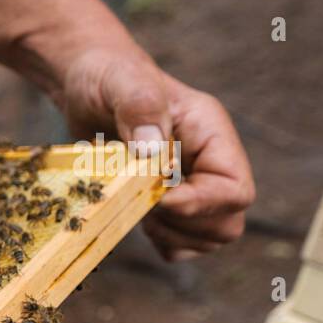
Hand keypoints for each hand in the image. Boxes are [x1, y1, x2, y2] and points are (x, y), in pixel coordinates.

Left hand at [58, 48, 254, 260]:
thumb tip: (153, 151)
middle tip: (141, 202)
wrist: (87, 86)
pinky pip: (180, 245)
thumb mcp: (121, 83)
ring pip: (207, 238)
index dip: (199, 205)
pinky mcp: (168, 205)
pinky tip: (133, 216)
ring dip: (170, 235)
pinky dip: (160, 241)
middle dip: (184, 224)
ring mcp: (192, 187)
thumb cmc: (108, 77)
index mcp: (211, 135)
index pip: (235, 190)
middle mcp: (209, 164)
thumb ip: (140, 109)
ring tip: (135, 206)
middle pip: (228, 223)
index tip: (156, 198)